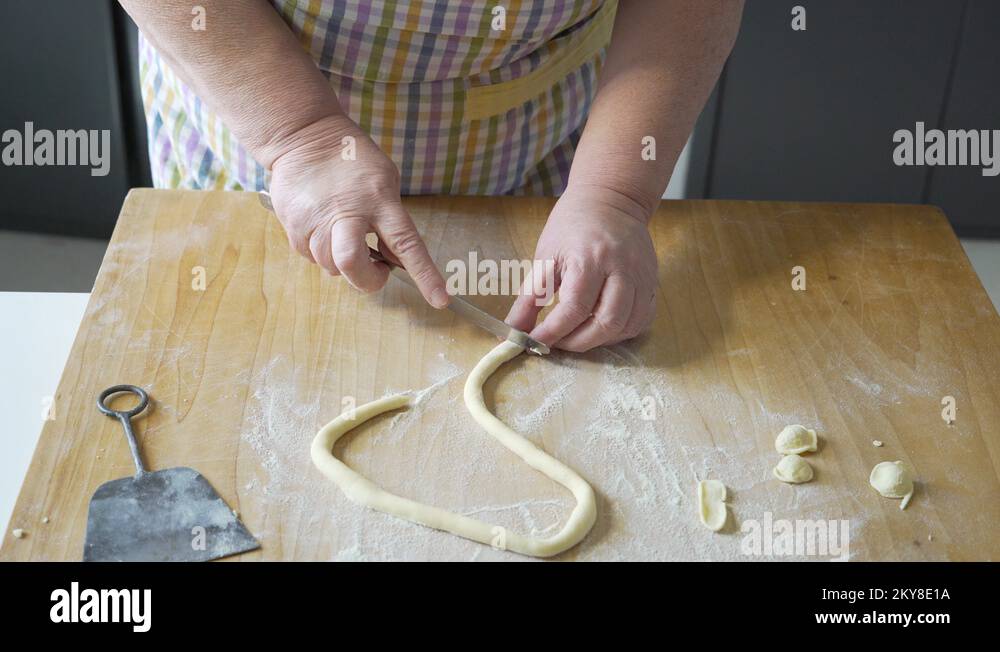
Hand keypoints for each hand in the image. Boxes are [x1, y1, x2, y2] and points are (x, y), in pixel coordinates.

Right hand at [268, 115, 447, 307]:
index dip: (424, 275)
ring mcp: (314, 218)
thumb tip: (396, 262)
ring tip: (347, 236)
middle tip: (375, 271)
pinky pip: (310, 257)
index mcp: (378, 199)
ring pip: (330, 265)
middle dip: (366, 279)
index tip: (440, 299)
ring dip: (344, 263)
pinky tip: (325, 228)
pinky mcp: (292, 224)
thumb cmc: (352, 159)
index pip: (406, 243)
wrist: (303, 135)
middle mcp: (345, 210)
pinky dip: (322, 253)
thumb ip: (392, 222)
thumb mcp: (385, 181)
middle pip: (351, 263)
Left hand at [505, 184, 657, 351]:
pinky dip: (622, 332)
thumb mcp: (545, 256)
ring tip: (578, 335)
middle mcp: (622, 269)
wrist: (610, 200)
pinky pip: (643, 319)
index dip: (553, 332)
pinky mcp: (652, 282)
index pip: (574, 308)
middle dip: (578, 342)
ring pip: (627, 326)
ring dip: (601, 341)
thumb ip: (530, 297)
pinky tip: (602, 327)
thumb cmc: (572, 224)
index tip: (536, 341)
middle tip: (558, 343)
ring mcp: (641, 276)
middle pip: (606, 323)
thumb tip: (513, 331)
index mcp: (590, 258)